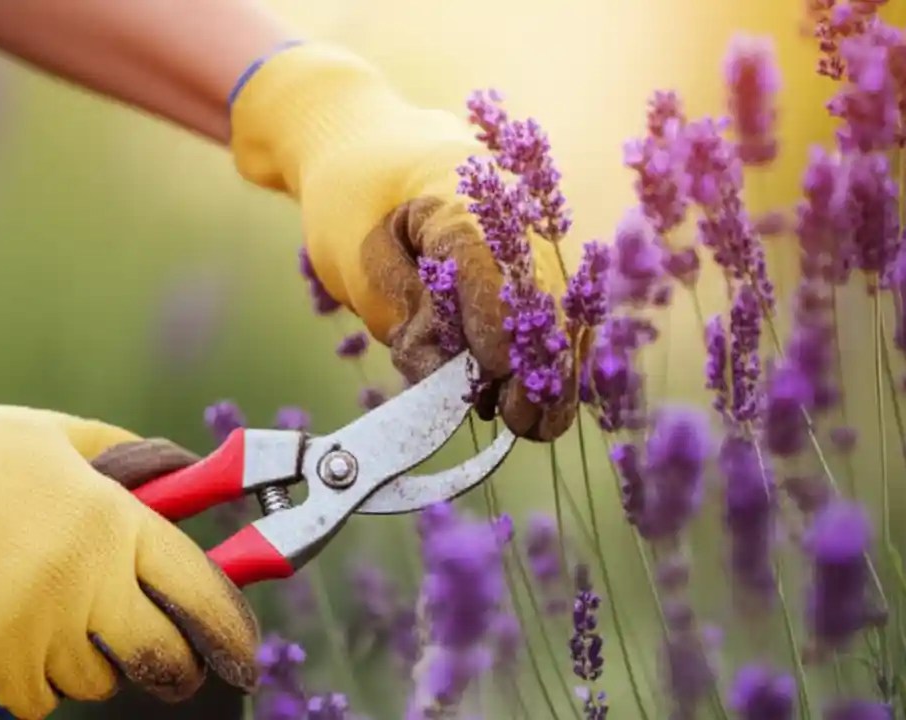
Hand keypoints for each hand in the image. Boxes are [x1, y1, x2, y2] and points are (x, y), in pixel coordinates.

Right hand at [0, 353, 258, 718]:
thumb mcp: (75, 440)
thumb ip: (139, 467)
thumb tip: (192, 481)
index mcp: (117, 525)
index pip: (203, 595)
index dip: (231, 632)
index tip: (240, 654)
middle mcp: (86, 583)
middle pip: (161, 660)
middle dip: (173, 666)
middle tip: (166, 661)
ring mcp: (35, 629)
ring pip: (94, 681)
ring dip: (89, 660)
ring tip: (56, 616)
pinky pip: (34, 698)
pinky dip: (30, 677)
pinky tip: (12, 633)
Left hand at [229, 43, 575, 440]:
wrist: (361, 141)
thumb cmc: (349, 197)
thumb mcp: (354, 257)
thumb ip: (401, 313)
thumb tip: (447, 369)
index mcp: (459, 193)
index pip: (490, 266)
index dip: (497, 323)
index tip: (495, 372)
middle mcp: (508, 204)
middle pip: (540, 290)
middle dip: (536, 363)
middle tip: (524, 421)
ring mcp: (525, 222)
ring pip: (556, 301)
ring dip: (547, 365)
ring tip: (534, 421)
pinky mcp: (527, 246)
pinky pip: (550, 300)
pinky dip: (544, 348)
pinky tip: (540, 393)